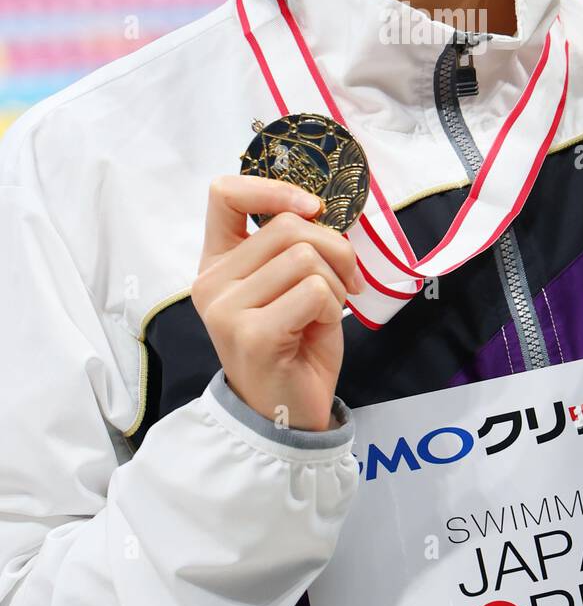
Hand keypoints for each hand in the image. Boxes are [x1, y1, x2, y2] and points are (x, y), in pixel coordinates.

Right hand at [191, 174, 362, 430]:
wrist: (286, 416)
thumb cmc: (294, 346)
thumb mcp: (290, 284)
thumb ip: (292, 246)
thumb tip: (319, 211)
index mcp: (217, 263)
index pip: (224, 195)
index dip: (273, 189)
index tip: (311, 209)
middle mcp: (212, 282)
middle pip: (287, 227)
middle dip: (334, 248)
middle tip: (346, 282)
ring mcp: (227, 309)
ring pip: (304, 257)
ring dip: (335, 283)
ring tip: (327, 312)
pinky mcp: (252, 334)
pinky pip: (314, 290)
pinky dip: (333, 307)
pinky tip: (319, 330)